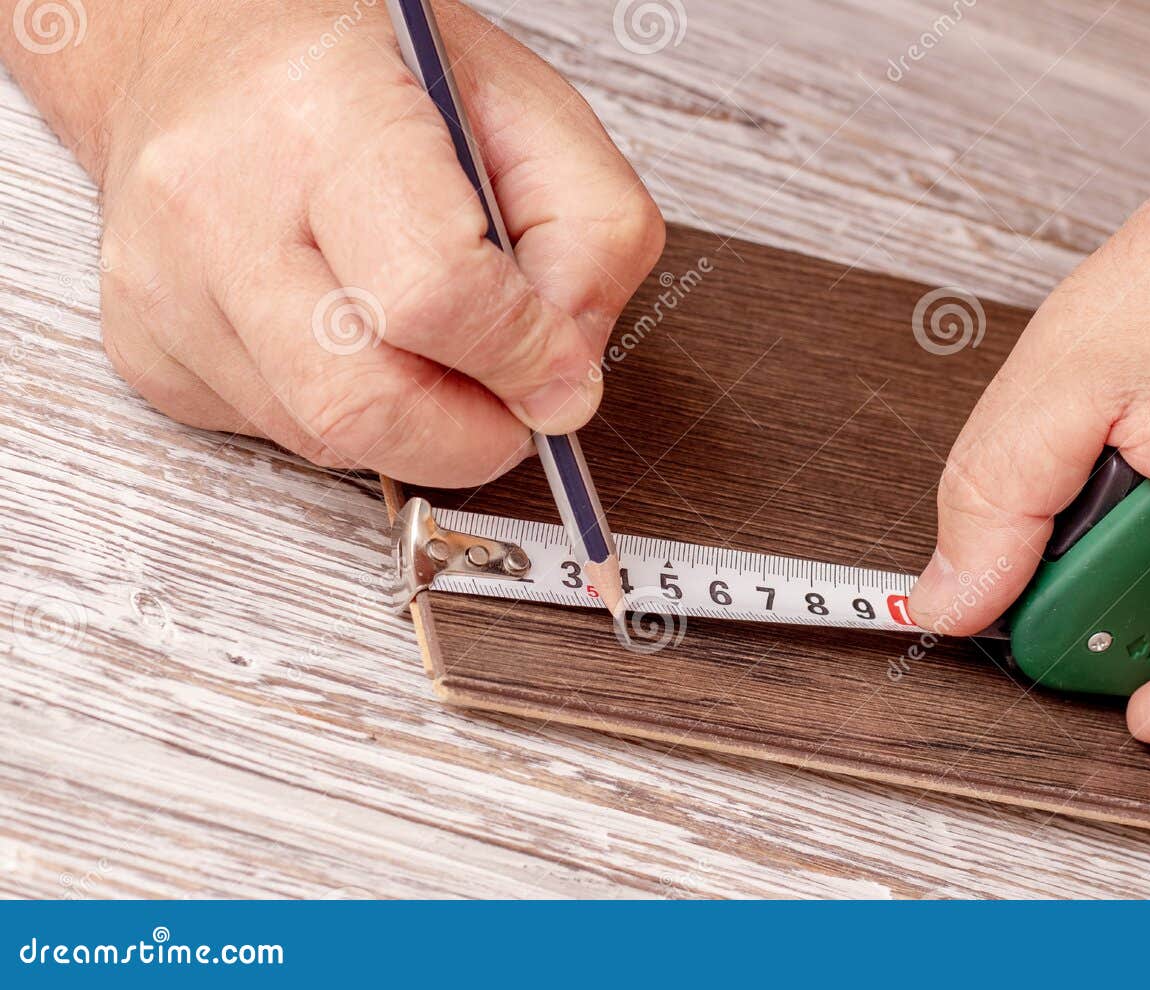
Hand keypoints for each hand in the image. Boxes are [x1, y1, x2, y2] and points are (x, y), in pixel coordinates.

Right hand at [83, 0, 661, 484]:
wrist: (204, 45)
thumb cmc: (368, 66)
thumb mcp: (530, 110)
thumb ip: (590, 238)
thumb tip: (563, 381)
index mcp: (321, 112)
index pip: (433, 293)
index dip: (520, 355)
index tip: (559, 366)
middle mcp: (216, 198)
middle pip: (363, 402)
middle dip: (471, 434)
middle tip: (514, 399)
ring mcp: (165, 283)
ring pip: (325, 438)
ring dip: (415, 426)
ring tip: (437, 349)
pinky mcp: (146, 348)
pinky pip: (277, 435)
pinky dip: (347, 415)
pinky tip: (354, 336)